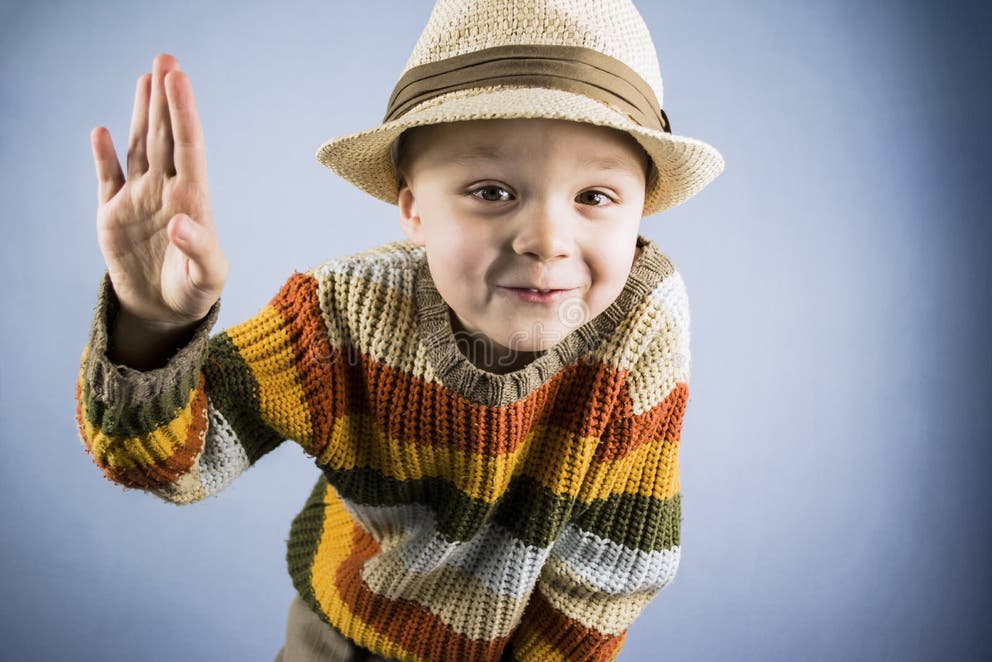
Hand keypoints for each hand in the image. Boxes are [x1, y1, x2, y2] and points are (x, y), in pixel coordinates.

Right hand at [91, 53, 227, 330]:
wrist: (167, 311)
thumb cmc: (196, 292)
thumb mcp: (207, 277)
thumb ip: (198, 250)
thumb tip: (179, 222)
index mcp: (193, 200)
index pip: (189, 147)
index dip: (184, 113)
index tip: (179, 79)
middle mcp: (166, 190)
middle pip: (166, 136)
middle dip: (165, 99)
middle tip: (165, 59)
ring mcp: (139, 198)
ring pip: (141, 147)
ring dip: (143, 114)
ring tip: (145, 78)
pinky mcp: (113, 213)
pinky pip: (108, 177)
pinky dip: (103, 156)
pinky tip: (103, 131)